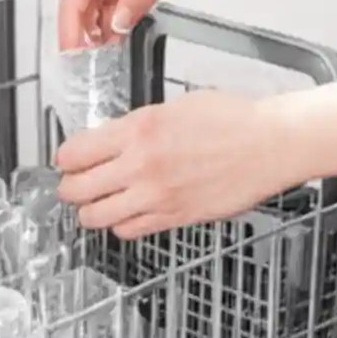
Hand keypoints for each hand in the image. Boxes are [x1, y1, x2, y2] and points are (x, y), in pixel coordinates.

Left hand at [55, 90, 294, 237]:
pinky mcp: (175, 217)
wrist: (271, 144)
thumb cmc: (235, 120)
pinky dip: (121, 224)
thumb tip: (111, 140)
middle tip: (75, 184)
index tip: (68, 160)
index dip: (66, 159)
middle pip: (76, 190)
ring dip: (91, 211)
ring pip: (96, 218)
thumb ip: (138, 126)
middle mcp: (142, 165)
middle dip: (70, 187)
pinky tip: (129, 213)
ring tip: (97, 203)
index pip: (73, 153)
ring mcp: (157, 196)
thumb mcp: (175, 106)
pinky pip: (129, 231)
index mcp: (139, 130)